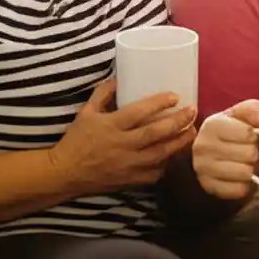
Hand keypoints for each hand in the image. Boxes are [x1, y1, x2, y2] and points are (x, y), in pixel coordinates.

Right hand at [50, 79, 196, 195]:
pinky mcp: (130, 180)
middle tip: (193, 112)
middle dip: (178, 122)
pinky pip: (155, 173)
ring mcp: (128, 165)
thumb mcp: (86, 112)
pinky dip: (167, 163)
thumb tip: (119, 78)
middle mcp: (122, 145)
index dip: (158, 104)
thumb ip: (102, 94)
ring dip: (179, 143)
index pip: (139, 113)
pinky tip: (174, 154)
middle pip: (155, 134)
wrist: (65, 173)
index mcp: (111, 126)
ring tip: (192, 131)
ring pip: (161, 155)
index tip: (175, 96)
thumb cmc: (76, 140)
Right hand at [192, 99, 258, 199]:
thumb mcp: (243, 113)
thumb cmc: (232, 130)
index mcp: (212, 125)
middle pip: (249, 154)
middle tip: (250, 151)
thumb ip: (255, 110)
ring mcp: (203, 169)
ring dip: (251, 169)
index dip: (256, 135)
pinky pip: (239, 190)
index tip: (251, 136)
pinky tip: (240, 176)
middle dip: (255, 153)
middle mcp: (203, 146)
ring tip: (246, 162)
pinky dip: (245, 185)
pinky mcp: (209, 187)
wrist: (214, 150)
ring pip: (245, 173)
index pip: (248, 134)